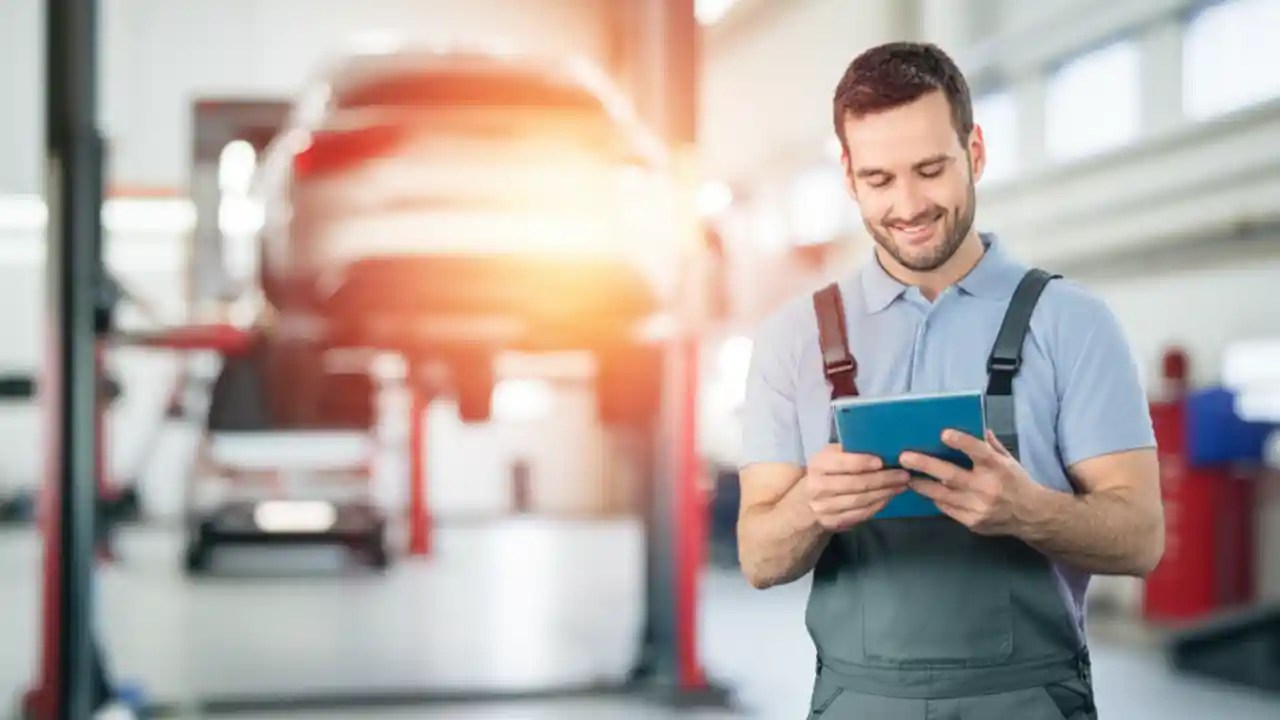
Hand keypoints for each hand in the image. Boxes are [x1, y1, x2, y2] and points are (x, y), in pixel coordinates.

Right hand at [805, 444, 910, 532]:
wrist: (806, 500)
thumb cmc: (826, 471)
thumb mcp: (830, 455)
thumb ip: (848, 450)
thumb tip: (879, 444)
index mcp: (818, 465)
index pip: (841, 463)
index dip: (862, 462)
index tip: (882, 461)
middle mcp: (818, 487)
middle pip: (855, 484)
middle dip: (882, 480)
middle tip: (903, 475)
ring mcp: (823, 508)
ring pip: (859, 501)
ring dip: (884, 493)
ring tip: (901, 486)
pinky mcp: (831, 522)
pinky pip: (859, 515)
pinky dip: (876, 506)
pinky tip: (888, 498)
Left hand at [900, 429, 1045, 536]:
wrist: (1033, 516)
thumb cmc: (1017, 483)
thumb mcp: (1009, 460)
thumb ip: (990, 445)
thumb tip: (978, 426)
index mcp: (998, 467)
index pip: (978, 451)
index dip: (961, 442)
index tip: (943, 433)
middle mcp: (987, 487)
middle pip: (951, 475)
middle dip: (925, 465)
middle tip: (905, 457)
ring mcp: (979, 507)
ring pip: (943, 495)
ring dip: (922, 485)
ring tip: (906, 477)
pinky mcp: (972, 522)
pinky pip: (947, 509)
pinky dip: (936, 499)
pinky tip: (927, 491)